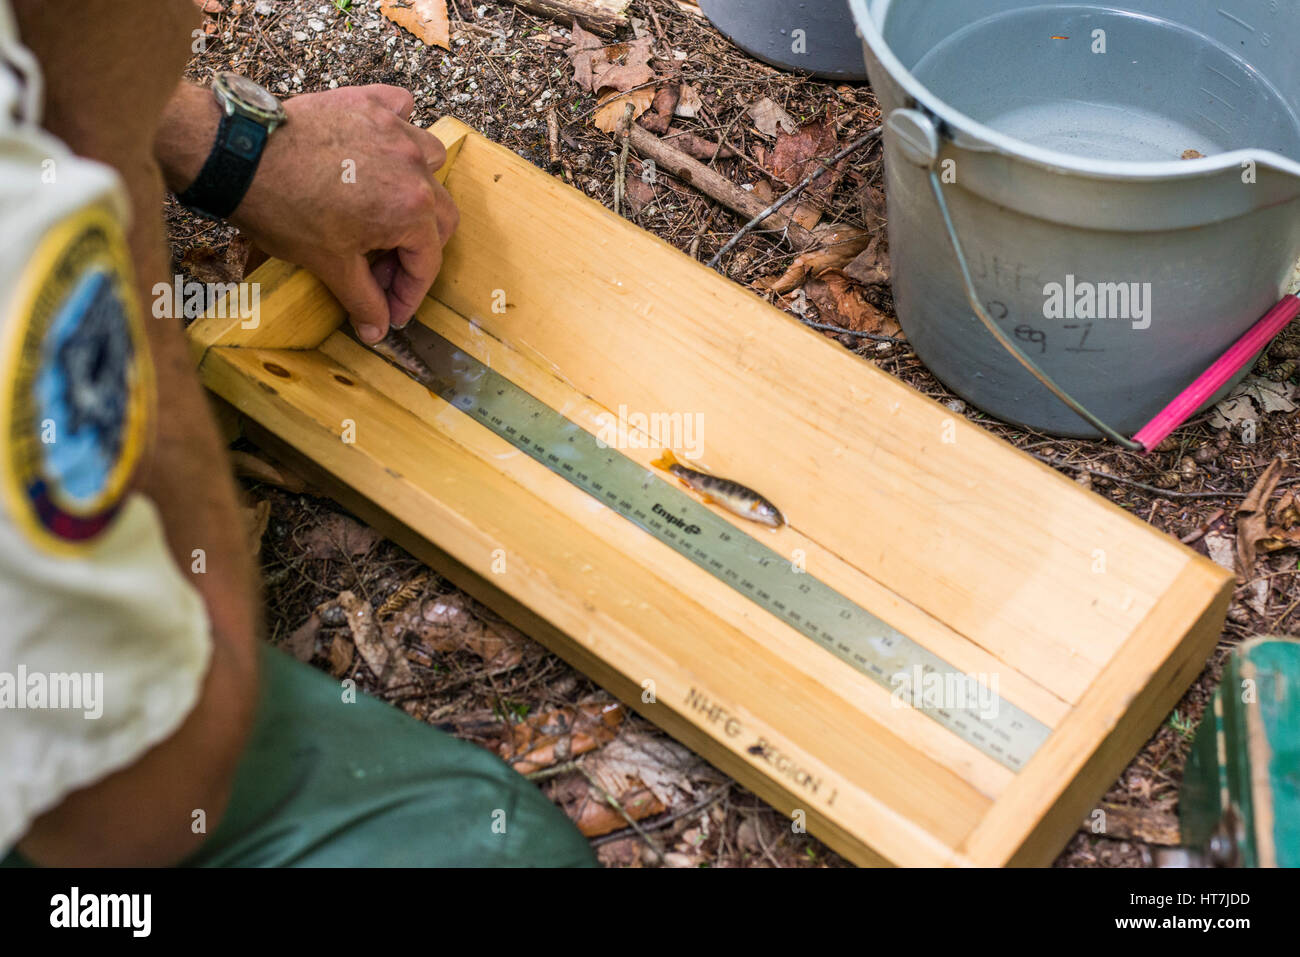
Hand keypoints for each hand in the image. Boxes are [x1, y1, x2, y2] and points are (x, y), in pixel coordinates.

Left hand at [230, 85, 458, 341]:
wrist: (238, 156)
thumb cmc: (283, 210)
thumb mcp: (329, 265)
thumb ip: (363, 299)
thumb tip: (378, 330)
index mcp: (412, 210)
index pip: (427, 262)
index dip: (409, 295)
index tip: (391, 311)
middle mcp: (414, 167)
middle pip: (439, 217)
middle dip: (417, 250)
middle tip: (384, 271)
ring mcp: (394, 130)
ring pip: (430, 160)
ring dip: (420, 189)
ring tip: (390, 208)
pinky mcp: (368, 104)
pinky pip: (402, 109)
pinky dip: (401, 126)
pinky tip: (383, 146)